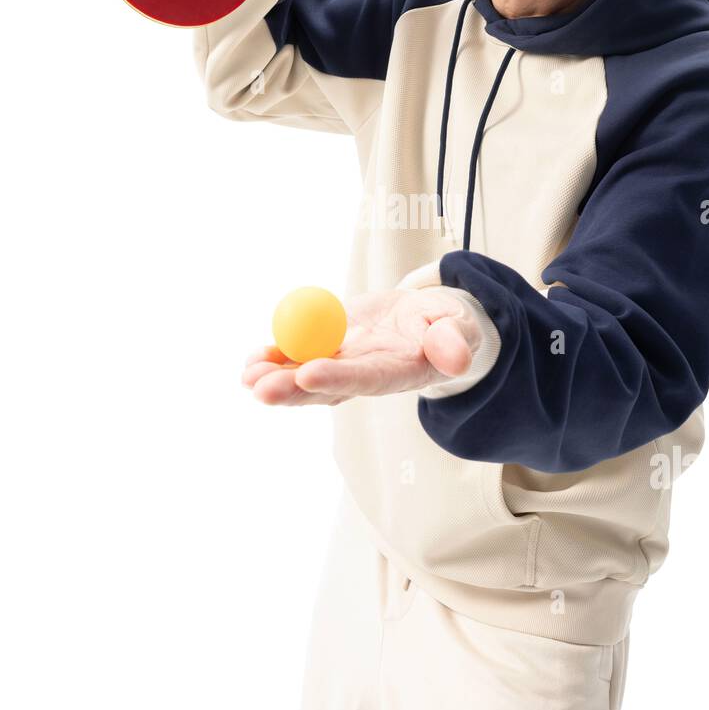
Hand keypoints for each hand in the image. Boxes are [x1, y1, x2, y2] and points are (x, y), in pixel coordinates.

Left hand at [241, 287, 481, 406]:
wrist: (429, 320)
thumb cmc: (449, 324)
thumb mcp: (461, 326)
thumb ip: (455, 340)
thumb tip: (457, 359)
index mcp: (400, 372)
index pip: (366, 378)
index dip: (337, 379)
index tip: (308, 374)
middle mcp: (365, 375)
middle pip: (325, 388)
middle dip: (292, 389)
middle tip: (260, 387)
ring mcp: (344, 364)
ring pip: (304, 377)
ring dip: (274, 376)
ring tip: (248, 374)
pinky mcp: (330, 348)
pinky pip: (298, 356)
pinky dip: (275, 356)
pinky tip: (254, 358)